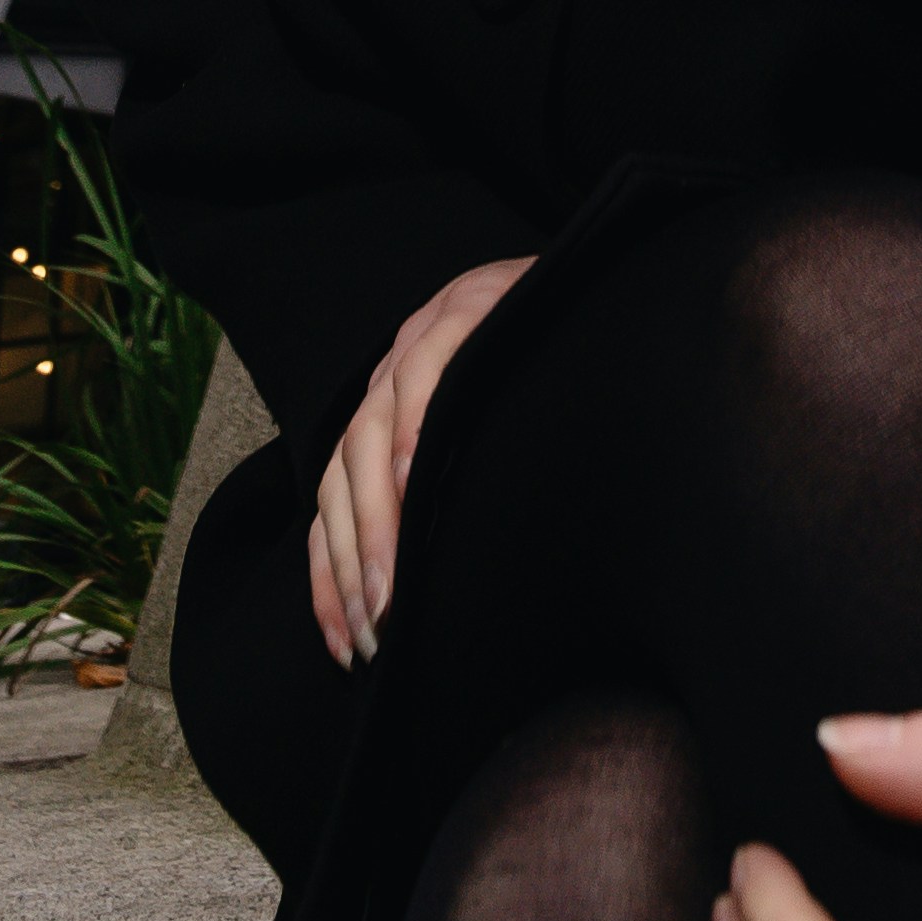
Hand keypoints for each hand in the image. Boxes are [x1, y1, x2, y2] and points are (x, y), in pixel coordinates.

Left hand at [306, 257, 530, 664]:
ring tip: (389, 595)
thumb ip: (457, 499)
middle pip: (339, 481)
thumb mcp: (490, 439)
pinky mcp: (462, 310)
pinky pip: (426, 372)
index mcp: (387, 414)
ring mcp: (419, 340)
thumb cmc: (544, 371)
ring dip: (375, 523)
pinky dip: (413, 426)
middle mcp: (388, 379)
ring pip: (367, 437)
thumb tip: (439, 601)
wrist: (590, 269)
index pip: (334, 505)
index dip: (331, 580)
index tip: (345, 651)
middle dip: (352, 569)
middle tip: (374, 638)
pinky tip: (414, 480)